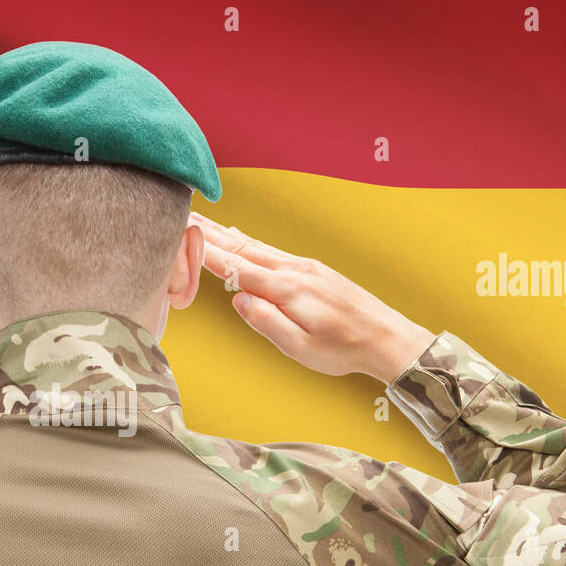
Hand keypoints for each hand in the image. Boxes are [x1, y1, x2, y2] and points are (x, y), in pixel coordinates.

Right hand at [190, 211, 436, 383]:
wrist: (385, 337)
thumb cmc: (342, 349)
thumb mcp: (300, 348)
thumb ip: (267, 323)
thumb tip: (239, 301)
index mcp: (286, 290)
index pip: (236, 268)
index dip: (205, 253)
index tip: (180, 237)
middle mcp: (293, 270)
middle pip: (241, 248)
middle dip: (208, 233)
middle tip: (181, 216)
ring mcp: (304, 266)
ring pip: (255, 245)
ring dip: (224, 233)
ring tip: (200, 221)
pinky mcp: (312, 269)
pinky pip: (270, 250)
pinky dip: (247, 240)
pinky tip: (238, 236)